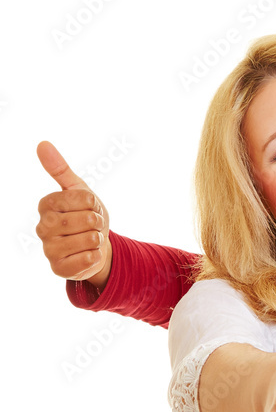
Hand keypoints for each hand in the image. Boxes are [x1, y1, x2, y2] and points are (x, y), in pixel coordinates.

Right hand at [35, 141, 111, 286]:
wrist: (96, 247)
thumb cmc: (86, 216)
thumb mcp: (79, 191)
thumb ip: (61, 169)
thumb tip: (42, 144)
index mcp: (46, 204)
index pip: (84, 199)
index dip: (95, 205)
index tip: (90, 208)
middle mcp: (43, 226)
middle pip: (86, 219)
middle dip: (98, 222)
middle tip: (91, 226)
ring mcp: (49, 248)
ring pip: (89, 239)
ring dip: (98, 239)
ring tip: (89, 239)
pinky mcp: (59, 268)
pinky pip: (88, 259)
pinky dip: (95, 256)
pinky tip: (88, 254)